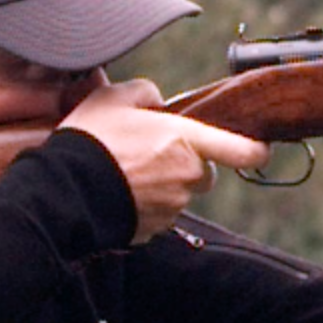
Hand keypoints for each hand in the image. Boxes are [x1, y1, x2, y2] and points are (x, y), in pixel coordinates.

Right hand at [59, 80, 269, 241]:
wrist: (63, 189)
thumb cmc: (91, 140)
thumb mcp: (115, 97)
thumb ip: (146, 93)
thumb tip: (158, 103)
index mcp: (188, 141)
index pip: (245, 151)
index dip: (256, 150)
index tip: (260, 149)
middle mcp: (188, 176)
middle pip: (203, 172)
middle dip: (186, 164)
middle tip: (152, 153)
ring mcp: (173, 206)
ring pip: (180, 194)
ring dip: (163, 185)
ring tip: (125, 172)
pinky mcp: (155, 229)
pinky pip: (159, 214)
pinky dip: (146, 205)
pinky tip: (119, 193)